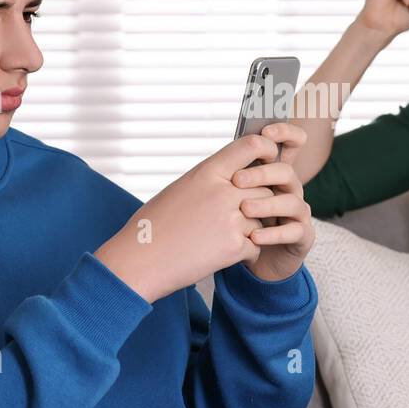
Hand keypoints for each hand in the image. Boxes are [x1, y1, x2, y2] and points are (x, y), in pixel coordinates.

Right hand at [95, 133, 281, 302]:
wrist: (139, 261)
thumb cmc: (153, 225)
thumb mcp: (181, 188)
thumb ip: (212, 179)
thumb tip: (236, 174)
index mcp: (208, 172)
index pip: (252, 146)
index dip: (267, 151)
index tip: (269, 161)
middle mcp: (224, 192)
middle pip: (265, 188)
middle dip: (258, 202)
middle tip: (238, 215)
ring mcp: (232, 220)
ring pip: (263, 218)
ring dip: (251, 229)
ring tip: (224, 236)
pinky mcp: (234, 248)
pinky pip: (257, 246)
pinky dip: (245, 252)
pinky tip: (225, 253)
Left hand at [230, 122, 315, 282]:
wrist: (252, 262)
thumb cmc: (241, 224)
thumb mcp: (234, 196)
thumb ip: (235, 170)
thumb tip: (229, 146)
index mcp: (275, 174)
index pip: (291, 143)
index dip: (285, 133)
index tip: (267, 132)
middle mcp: (290, 189)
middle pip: (287, 171)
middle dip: (263, 173)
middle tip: (237, 181)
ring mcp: (299, 213)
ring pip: (291, 201)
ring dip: (266, 204)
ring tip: (243, 209)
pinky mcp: (303, 236)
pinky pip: (294, 231)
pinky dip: (273, 233)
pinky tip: (254, 236)